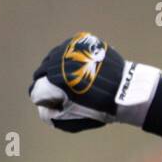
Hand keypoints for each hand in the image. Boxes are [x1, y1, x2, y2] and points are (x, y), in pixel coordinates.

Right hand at [29, 32, 160, 131]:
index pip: (36, 89)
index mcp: (56, 80)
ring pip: (53, 58)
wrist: (125, 89)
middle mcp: (61, 60)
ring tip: (66, 79)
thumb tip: (41, 106)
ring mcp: (71, 48)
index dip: (42, 99)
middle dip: (46, 83)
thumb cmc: (99, 108)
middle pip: (42, 71)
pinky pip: (67, 49)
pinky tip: (77, 67)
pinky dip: (68, 59)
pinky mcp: (81, 40)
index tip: (51, 103)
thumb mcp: (73, 121)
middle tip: (56, 91)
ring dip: (56, 68)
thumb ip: (51, 116)